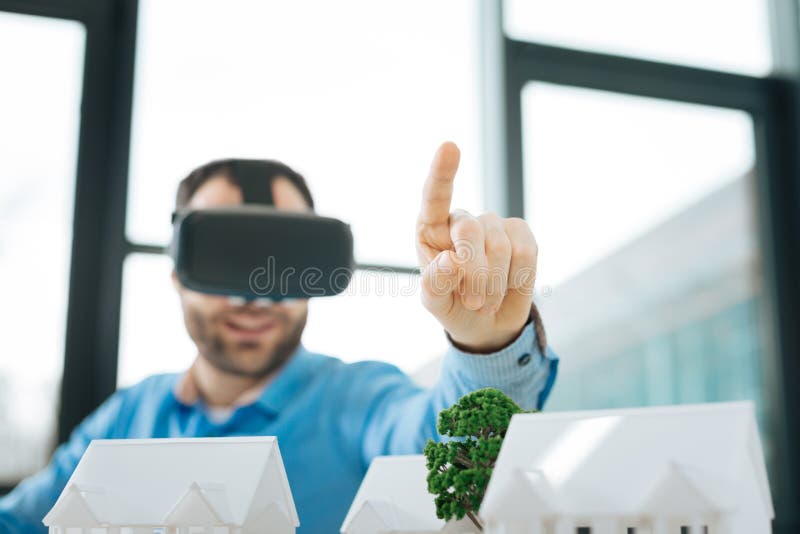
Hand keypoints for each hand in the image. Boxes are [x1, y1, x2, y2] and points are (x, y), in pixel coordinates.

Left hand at [416, 142, 537, 352]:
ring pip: (500, 247)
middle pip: (470, 230)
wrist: (488, 323)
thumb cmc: (453, 306)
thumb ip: (435, 285)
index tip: (449, 147)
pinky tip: (507, 286)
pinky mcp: (521, 234)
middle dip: (474, 272)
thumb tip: (450, 261)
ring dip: (494, 284)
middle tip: (473, 302)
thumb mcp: (436, 304)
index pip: (434, 196)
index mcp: (431, 229)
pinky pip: (526, 252)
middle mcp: (461, 220)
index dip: (442, 172)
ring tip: (485, 300)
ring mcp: (493, 224)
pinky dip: (517, 278)